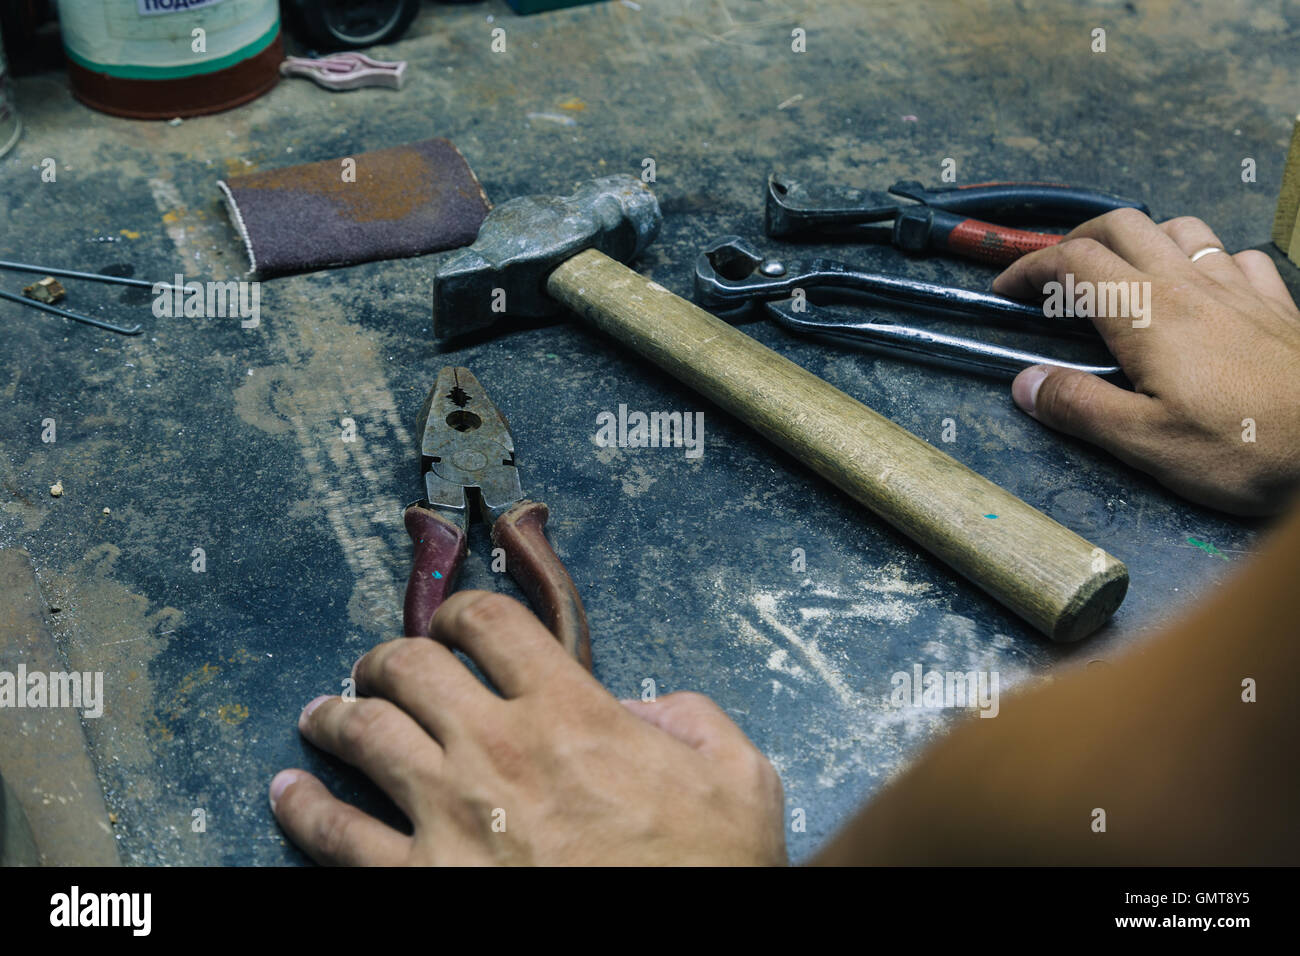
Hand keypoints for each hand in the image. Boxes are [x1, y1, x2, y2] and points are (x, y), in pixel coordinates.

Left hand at [269, 591, 786, 864]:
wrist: (682, 950)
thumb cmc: (709, 871)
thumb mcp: (739, 775)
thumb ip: (690, 715)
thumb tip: (641, 707)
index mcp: (571, 711)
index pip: (490, 622)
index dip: (462, 610)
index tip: (455, 624)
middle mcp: (499, 749)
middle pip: (409, 666)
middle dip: (388, 656)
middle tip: (383, 666)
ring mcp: (450, 816)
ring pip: (363, 732)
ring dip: (336, 713)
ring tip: (324, 712)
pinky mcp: (420, 883)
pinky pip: (336, 836)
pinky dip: (302, 807)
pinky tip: (288, 791)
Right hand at [992, 209, 1299, 515]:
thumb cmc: (1246, 447)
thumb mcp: (1146, 443)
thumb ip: (1079, 407)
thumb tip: (1026, 384)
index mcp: (1147, 314)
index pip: (1073, 263)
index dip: (1030, 270)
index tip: (1006, 291)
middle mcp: (1189, 284)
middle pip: (1121, 226)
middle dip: (1077, 240)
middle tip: (1054, 276)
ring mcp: (1238, 287)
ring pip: (1179, 229)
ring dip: (1140, 240)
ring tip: (1124, 275)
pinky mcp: (1277, 304)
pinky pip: (1234, 255)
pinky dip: (1204, 259)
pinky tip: (1203, 290)